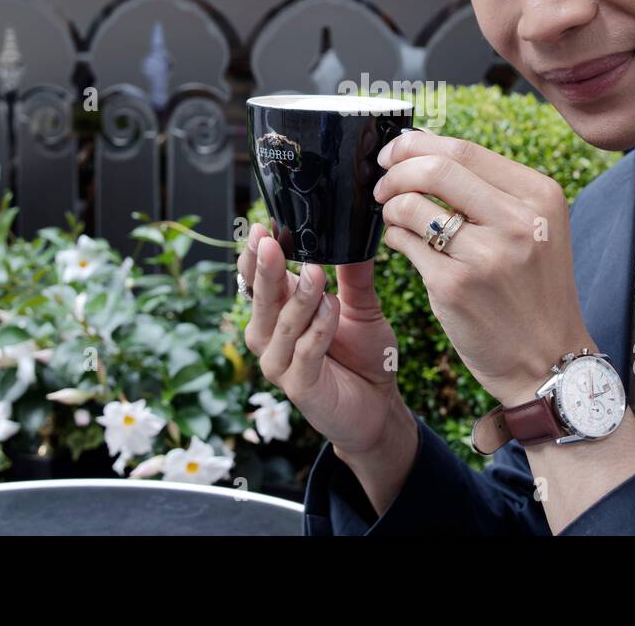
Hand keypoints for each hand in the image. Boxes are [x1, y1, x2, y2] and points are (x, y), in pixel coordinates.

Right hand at [238, 223, 407, 457]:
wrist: (380, 406)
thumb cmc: (364, 355)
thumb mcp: (361, 306)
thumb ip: (353, 274)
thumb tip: (354, 232)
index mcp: (279, 311)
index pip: (256, 279)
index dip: (254, 255)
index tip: (260, 228)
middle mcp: (270, 336)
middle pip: (260, 299)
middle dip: (265, 269)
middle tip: (270, 242)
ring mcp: (280, 364)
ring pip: (281, 326)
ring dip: (298, 298)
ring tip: (314, 272)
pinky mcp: (298, 388)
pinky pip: (304, 354)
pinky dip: (317, 329)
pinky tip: (331, 308)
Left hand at [372, 129, 594, 406]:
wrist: (549, 361)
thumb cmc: (532, 290)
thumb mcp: (536, 230)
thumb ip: (491, 190)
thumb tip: (423, 149)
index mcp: (540, 197)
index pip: (464, 149)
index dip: (417, 145)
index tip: (395, 153)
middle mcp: (519, 221)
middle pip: (435, 168)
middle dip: (395, 169)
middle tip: (382, 183)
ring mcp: (487, 255)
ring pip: (412, 204)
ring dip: (390, 206)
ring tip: (395, 218)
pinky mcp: (455, 286)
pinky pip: (405, 243)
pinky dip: (395, 238)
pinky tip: (405, 246)